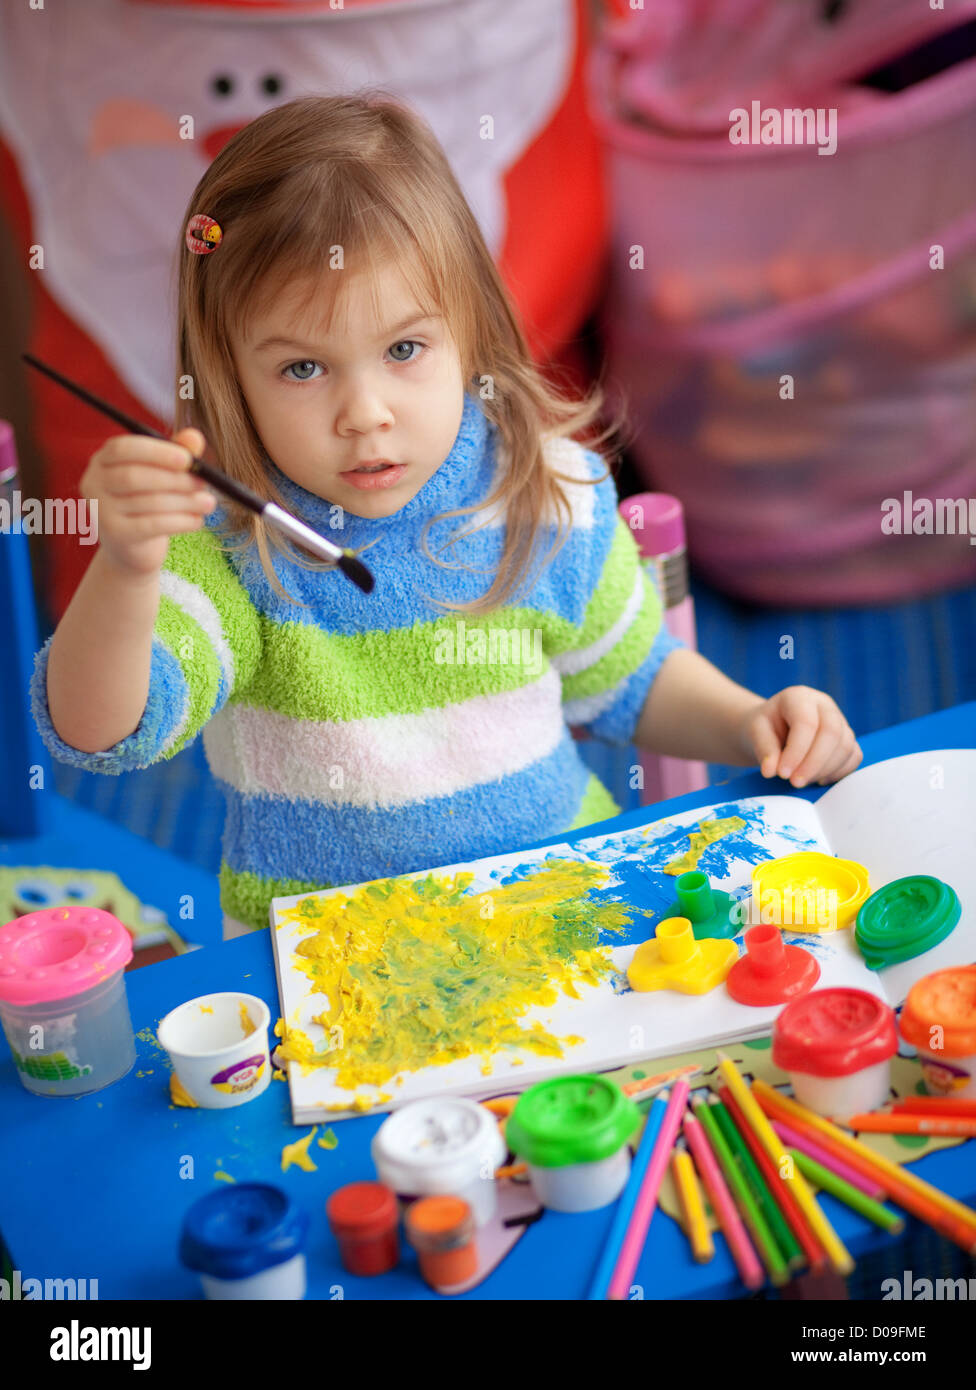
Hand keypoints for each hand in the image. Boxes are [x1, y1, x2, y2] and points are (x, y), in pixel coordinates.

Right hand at [80, 427, 215, 577]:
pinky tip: (198, 521)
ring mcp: (100, 511)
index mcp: (102, 460)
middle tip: (203, 483)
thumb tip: (195, 437)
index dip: (156, 452)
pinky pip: (151, 525)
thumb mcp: (163, 473)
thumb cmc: (148, 500)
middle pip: (134, 477)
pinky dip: (179, 522)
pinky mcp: (115, 535)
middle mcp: (94, 483)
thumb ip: (177, 453)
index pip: (123, 448)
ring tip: (209, 503)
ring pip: (147, 502)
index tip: (187, 459)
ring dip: (184, 502)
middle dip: (174, 479)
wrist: (132, 547)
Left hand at [739, 686, 862, 786]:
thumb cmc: (764, 729)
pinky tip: (817, 780)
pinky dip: (838, 772)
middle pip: (832, 732)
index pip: (806, 723)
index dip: (797, 751)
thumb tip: (771, 771)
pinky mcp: (848, 739)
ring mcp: (840, 721)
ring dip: (825, 770)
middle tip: (795, 783)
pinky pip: (853, 757)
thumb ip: (764, 750)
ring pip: (845, 746)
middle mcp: (824, 705)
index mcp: (799, 697)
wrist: (773, 730)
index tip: (783, 773)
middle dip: (814, 763)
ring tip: (801, 781)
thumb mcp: (755, 733)